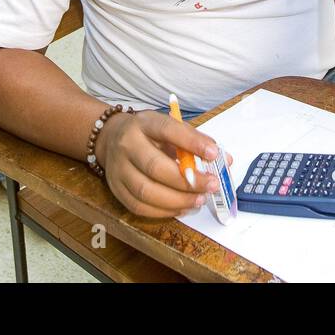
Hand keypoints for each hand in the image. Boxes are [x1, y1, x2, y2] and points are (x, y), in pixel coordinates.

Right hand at [97, 111, 225, 218]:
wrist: (110, 138)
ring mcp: (118, 169)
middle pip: (155, 167)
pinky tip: (181, 207)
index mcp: (145, 123)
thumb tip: (224, 160)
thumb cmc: (148, 133)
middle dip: (187, 181)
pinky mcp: (116, 189)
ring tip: (199, 200)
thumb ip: (195, 141)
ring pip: (146, 191)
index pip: (169, 130)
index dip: (192, 142)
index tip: (214, 154)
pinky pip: (139, 207)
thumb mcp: (169, 128)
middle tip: (211, 185)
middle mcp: (127, 144)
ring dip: (177, 200)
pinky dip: (164, 211)